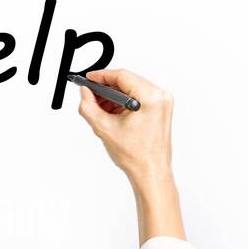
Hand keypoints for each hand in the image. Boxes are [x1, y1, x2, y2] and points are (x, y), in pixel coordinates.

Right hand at [77, 68, 174, 184]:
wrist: (151, 173)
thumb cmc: (136, 157)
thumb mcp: (104, 128)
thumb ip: (89, 107)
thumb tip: (85, 93)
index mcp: (150, 98)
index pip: (122, 76)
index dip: (102, 76)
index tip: (89, 79)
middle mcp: (160, 97)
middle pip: (128, 81)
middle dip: (107, 88)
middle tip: (91, 94)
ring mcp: (162, 103)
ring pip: (132, 90)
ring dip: (115, 96)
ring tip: (100, 108)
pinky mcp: (161, 110)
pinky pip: (139, 98)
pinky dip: (124, 103)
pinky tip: (112, 112)